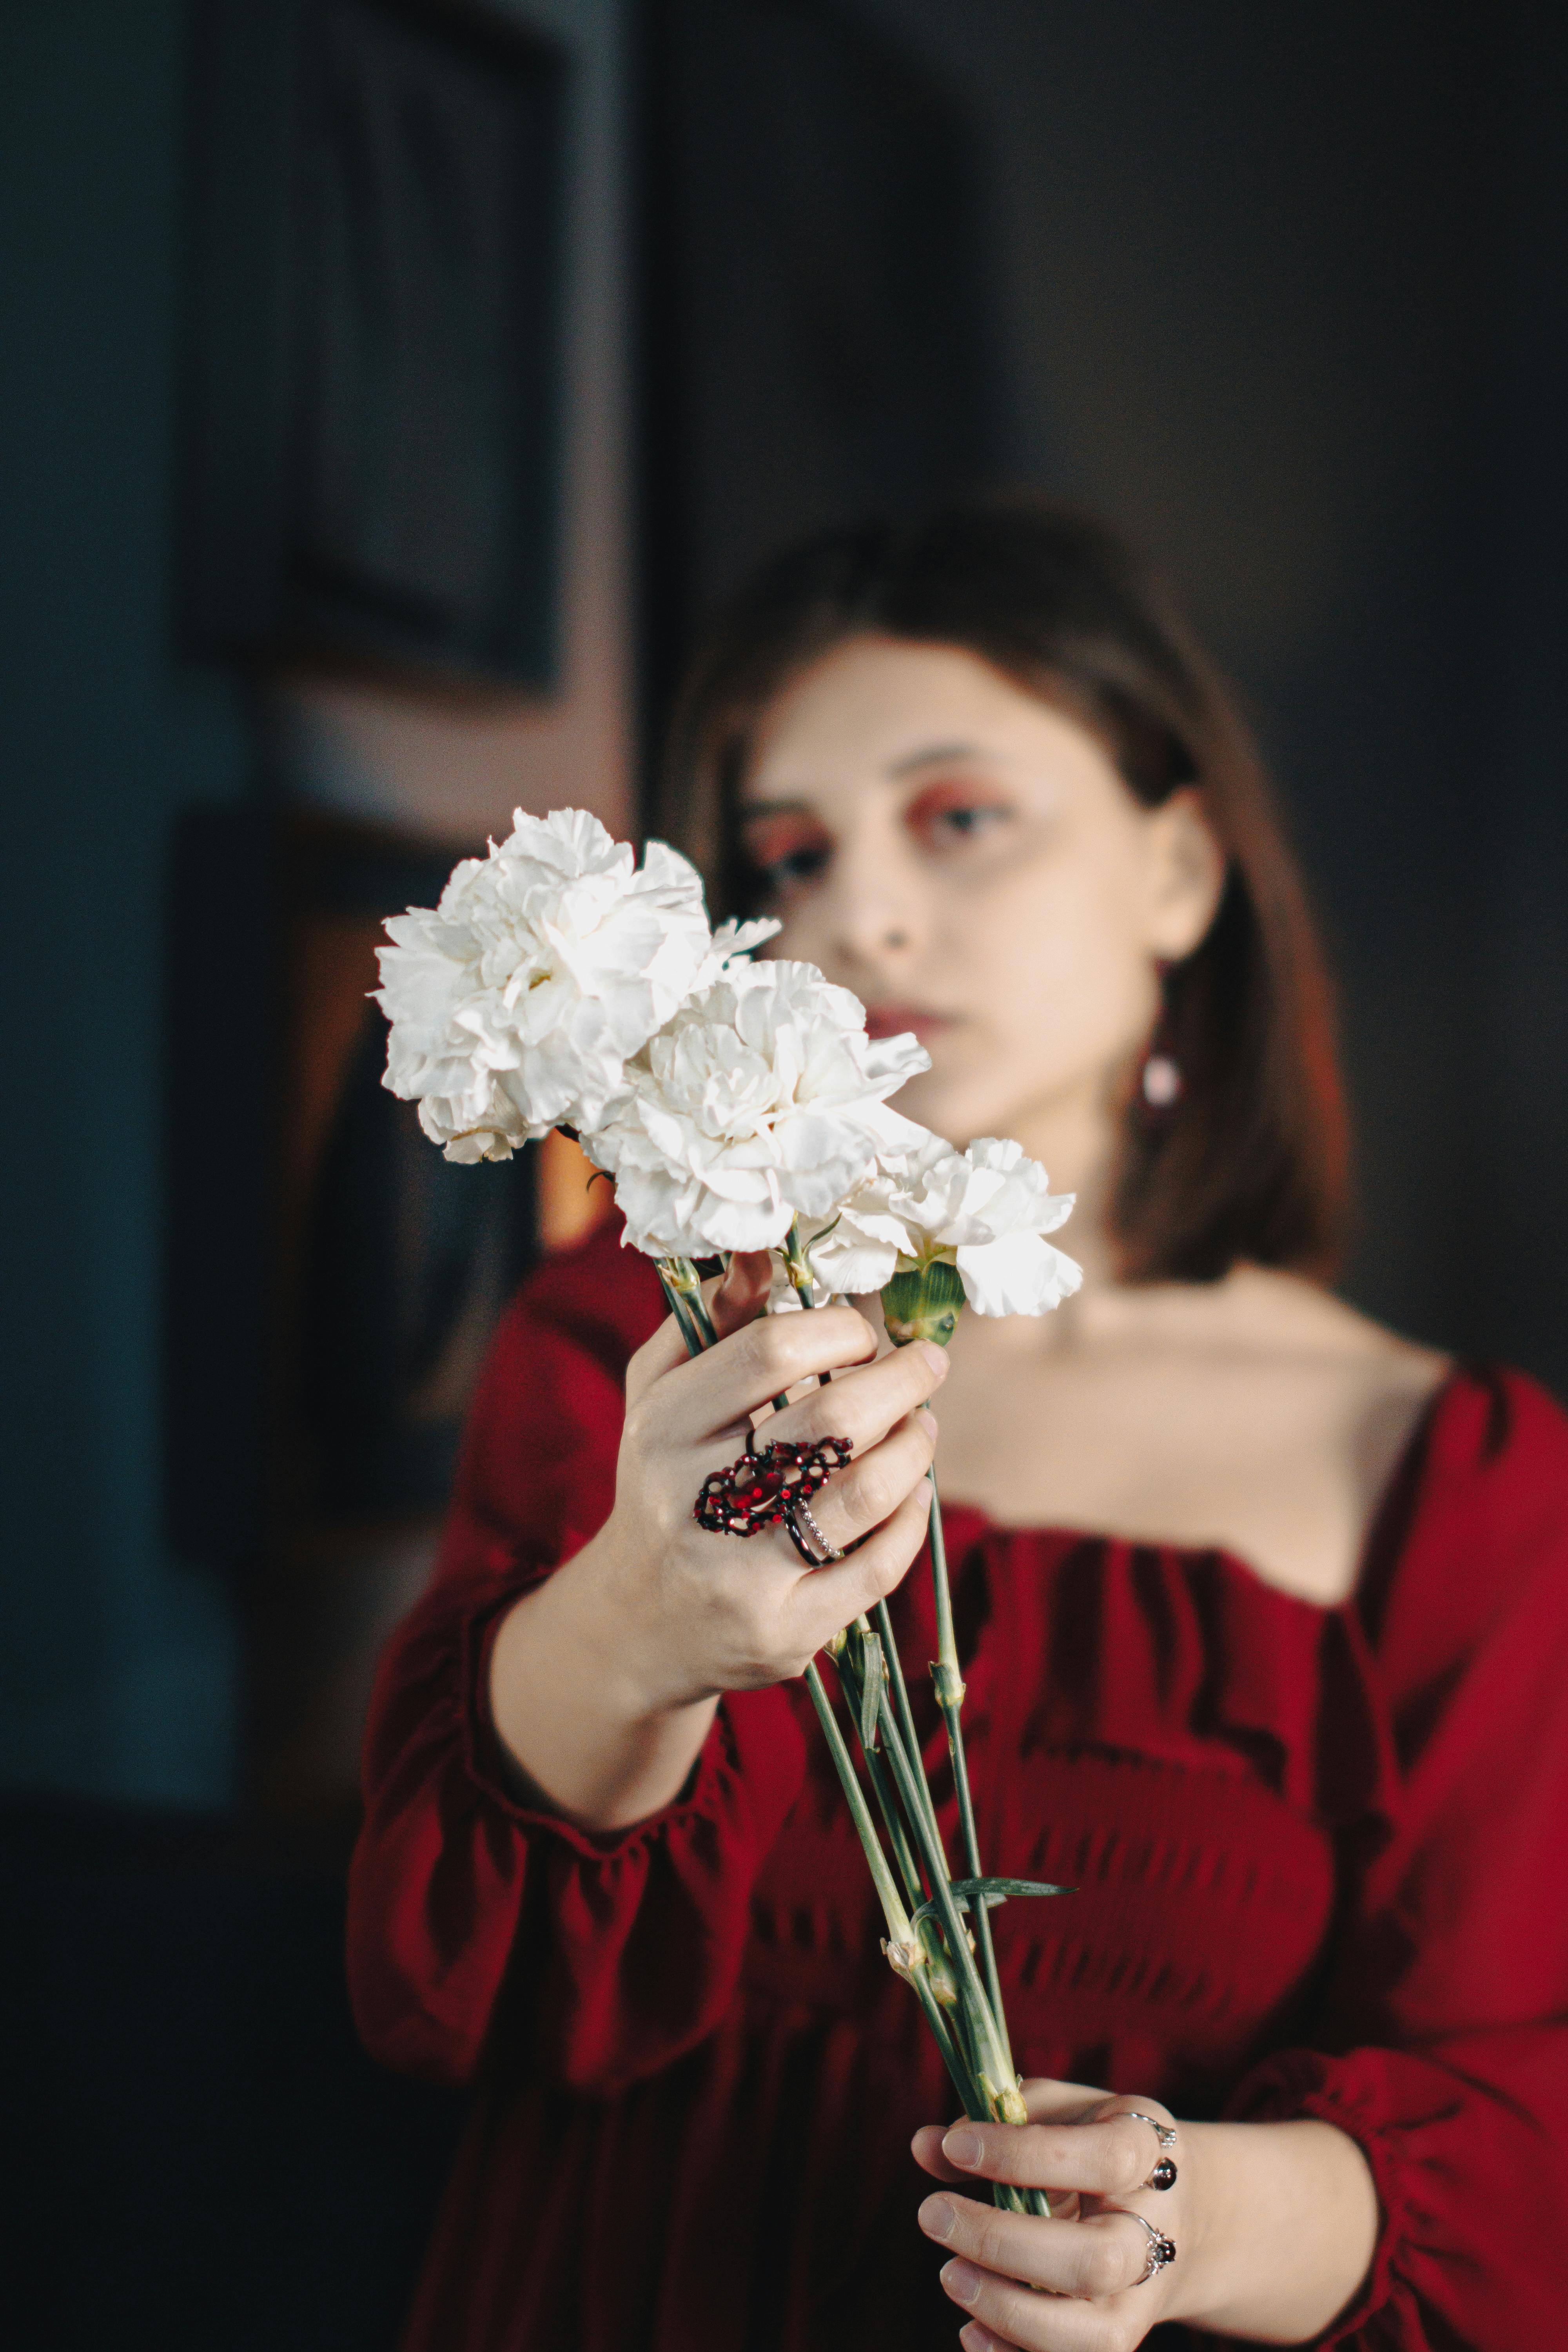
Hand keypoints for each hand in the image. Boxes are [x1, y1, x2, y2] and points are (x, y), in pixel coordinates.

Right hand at [488, 1253, 946, 1824]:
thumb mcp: (664, 1396)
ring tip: (924, 1425)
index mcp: (662, 1428)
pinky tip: (912, 1491)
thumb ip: (715, 1320)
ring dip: (916, 1447)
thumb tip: (764, 1248)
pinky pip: (878, 1565)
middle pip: (832, 1421)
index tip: (867, 1332)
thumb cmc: (666, 1482)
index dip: (841, 1329)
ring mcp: (739, 1574)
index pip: (771, 1350)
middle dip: (901, 1381)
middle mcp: (692, 1501)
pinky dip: (911, 1518)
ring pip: (865, 1492)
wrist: (638, 1624)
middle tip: (926, 1366)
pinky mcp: (782, 1633)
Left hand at [912, 2079, 1186, 2350]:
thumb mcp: (1060, 2110)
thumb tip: (926, 2146)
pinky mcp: (1121, 2338)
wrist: (1175, 2213)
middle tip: (933, 2215)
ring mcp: (1143, 2296)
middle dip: (1003, 2245)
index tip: (955, 2148)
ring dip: (1007, 2311)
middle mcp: (1157, 2230)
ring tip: (949, 2273)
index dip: (1023, 2155)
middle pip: (1097, 2261)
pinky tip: (971, 2328)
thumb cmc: (1096, 2146)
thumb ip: (997, 2119)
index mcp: (1147, 2149)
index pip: (1104, 2159)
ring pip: (1093, 2334)